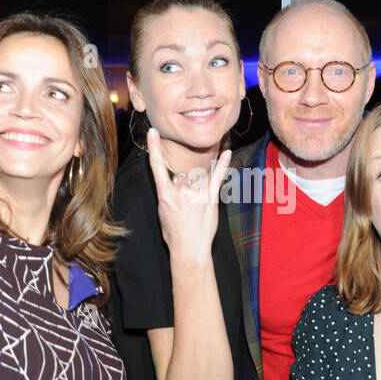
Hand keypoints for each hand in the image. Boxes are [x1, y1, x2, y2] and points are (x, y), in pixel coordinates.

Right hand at [146, 127, 229, 260]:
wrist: (189, 248)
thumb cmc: (174, 233)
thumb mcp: (162, 212)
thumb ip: (167, 194)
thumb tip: (173, 184)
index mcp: (164, 193)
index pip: (157, 165)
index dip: (153, 147)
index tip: (153, 131)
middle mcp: (180, 189)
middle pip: (182, 174)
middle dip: (184, 185)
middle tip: (186, 206)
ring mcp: (196, 193)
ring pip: (197, 177)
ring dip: (198, 186)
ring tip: (196, 207)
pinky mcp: (210, 198)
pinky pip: (217, 177)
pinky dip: (223, 165)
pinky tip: (227, 153)